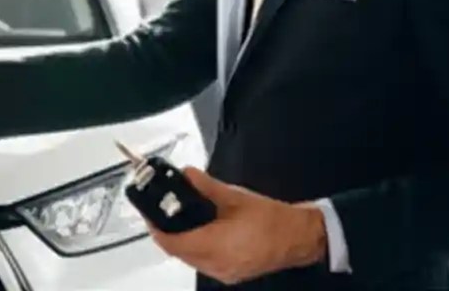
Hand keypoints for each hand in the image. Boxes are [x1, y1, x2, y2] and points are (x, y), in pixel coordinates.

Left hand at [146, 168, 327, 284]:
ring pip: (189, 259)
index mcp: (216, 245)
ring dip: (180, 242)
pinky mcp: (231, 274)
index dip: (156, 228)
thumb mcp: (233, 196)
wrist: (299, 237)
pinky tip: (197, 232)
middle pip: (178, 252)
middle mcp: (217, 265)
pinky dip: (195, 248)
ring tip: (176, 220)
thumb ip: (204, 185)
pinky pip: (203, 263)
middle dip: (166, 233)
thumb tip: (185, 175)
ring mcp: (224, 273)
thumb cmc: (271, 219)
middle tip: (160, 213)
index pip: (172, 243)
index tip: (149, 214)